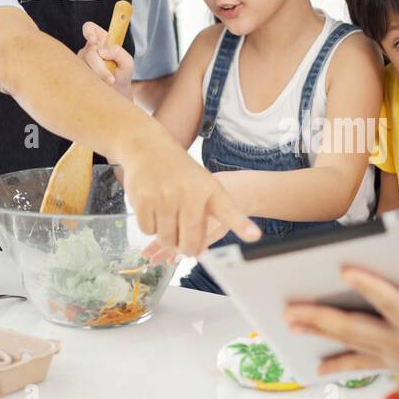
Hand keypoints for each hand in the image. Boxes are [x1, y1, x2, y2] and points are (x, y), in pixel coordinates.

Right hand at [80, 20, 134, 99]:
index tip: (94, 41)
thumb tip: (102, 51)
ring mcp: (81, 60)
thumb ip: (119, 52)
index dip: (89, 32)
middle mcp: (89, 48)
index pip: (89, 28)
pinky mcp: (77, 71)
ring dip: (97, 75)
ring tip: (109, 82)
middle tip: (111, 79)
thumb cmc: (122, 74)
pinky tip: (100, 84)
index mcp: (102, 41)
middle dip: (99, 66)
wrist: (116, 92)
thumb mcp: (127, 62)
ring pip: (83, 64)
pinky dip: (91, 80)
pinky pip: (79, 74)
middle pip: (89, 51)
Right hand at [121, 131, 261, 255]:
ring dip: (166, 238)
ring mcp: (165, 196)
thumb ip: (206, 218)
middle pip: (190, 242)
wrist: (148, 147)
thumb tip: (198, 251)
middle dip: (187, 249)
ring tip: (168, 217)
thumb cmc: (181, 174)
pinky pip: (148, 231)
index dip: (242, 225)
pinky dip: (150, 227)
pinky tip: (153, 208)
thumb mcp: (203, 186)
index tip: (255, 235)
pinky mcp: (143, 199)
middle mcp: (189, 193)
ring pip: (167, 239)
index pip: (229, 211)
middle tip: (185, 245)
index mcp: (210, 190)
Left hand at [284, 257, 398, 382]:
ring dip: (318, 333)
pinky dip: (337, 364)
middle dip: (320, 317)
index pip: (393, 304)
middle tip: (290, 308)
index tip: (345, 270)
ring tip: (289, 323)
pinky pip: (360, 365)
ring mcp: (396, 359)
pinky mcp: (394, 364)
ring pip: (351, 345)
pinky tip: (314, 367)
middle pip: (356, 329)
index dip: (370, 287)